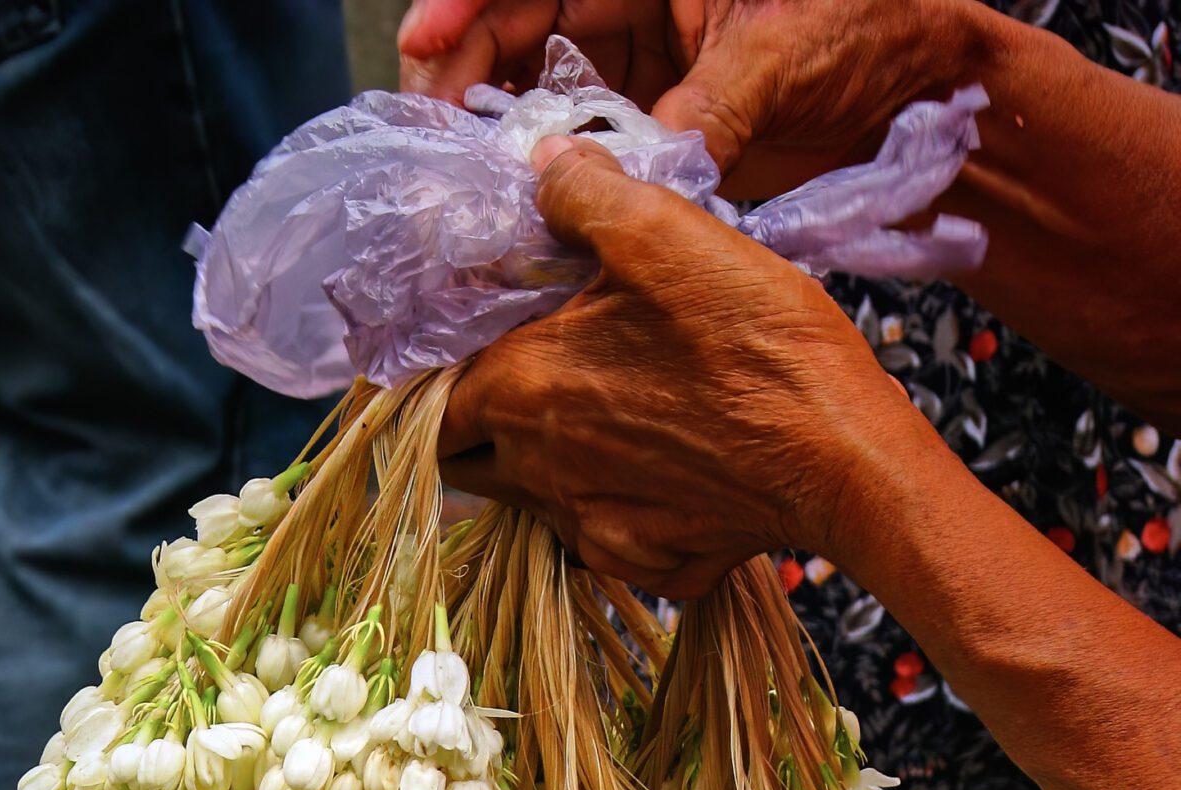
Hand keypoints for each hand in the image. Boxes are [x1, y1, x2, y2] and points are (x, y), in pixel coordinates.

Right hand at [399, 0, 983, 195]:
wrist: (934, 79)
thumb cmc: (877, 19)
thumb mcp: (784, 53)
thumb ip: (705, 109)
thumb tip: (634, 176)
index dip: (465, 3)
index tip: (421, 44)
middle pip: (518, 24)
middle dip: (464, 77)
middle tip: (430, 142)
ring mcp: (645, 52)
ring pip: (540, 85)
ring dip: (498, 133)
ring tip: (464, 184)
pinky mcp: (660, 110)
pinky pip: (586, 135)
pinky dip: (552, 170)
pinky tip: (521, 204)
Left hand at [438, 137, 911, 597]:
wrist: (840, 458)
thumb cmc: (754, 344)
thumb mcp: (667, 236)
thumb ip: (585, 198)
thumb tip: (543, 169)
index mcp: (522, 393)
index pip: (431, 401)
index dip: (439, 377)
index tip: (470, 352)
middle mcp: (539, 474)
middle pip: (467, 461)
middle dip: (476, 429)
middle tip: (526, 384)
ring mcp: (590, 530)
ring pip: (529, 502)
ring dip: (539, 466)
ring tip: (597, 419)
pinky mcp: (642, 564)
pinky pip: (599, 538)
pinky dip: (609, 505)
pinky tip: (654, 468)